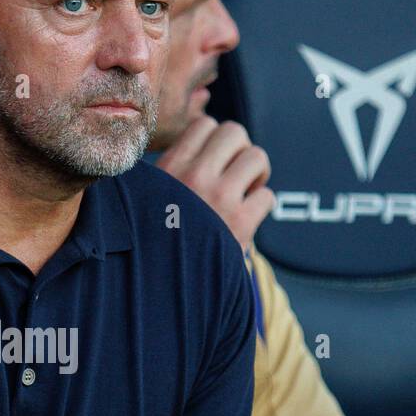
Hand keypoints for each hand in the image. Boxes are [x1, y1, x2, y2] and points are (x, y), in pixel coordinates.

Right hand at [156, 115, 273, 248]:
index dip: (216, 141)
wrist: (161, 290)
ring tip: (244, 195)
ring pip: (257, 156)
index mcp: (168, 168)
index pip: (204, 125)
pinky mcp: (239, 223)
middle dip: (241, 151)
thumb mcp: (148, 201)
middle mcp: (191, 177)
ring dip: (257, 175)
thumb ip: (171, 174)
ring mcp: (217, 197)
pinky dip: (262, 206)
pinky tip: (247, 220)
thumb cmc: (157, 245)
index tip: (215, 163)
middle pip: (234, 132)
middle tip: (235, 175)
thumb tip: (206, 149)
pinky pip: (267, 196)